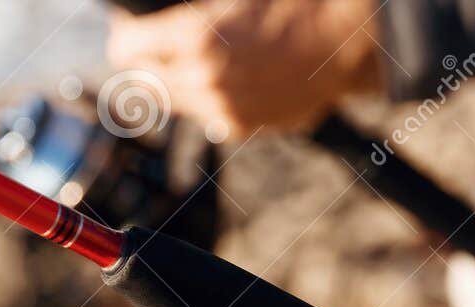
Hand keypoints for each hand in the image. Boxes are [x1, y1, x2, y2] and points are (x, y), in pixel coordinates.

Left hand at [107, 0, 381, 134]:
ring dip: (172, 79)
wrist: (348, 37)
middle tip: (157, 39)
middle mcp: (204, 81)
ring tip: (191, 57)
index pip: (126, 49)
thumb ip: (189, 11)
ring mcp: (224, 108)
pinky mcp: (244, 125)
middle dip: (146, 57)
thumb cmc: (297, 1)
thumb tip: (166, 20)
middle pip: (145, 78)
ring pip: (172, 100)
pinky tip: (221, 74)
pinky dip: (203, 97)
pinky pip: (204, 115)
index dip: (128, 33)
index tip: (135, 26)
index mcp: (196, 39)